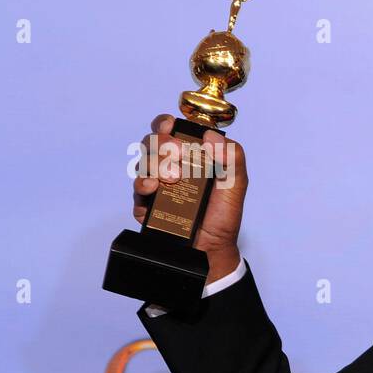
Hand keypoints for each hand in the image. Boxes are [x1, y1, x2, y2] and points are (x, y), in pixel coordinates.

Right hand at [133, 114, 247, 283]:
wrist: (212, 248)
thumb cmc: (223, 215)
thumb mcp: (236, 184)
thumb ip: (232, 158)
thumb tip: (211, 137)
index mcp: (191, 156)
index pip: (171, 130)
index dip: (165, 123)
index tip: (170, 125)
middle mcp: (170, 166)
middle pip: (152, 142)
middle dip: (162, 143)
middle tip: (177, 154)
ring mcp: (157, 184)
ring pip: (143, 162)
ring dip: (153, 163)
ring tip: (169, 177)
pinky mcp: (146, 204)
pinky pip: (137, 189)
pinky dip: (142, 185)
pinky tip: (152, 188)